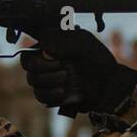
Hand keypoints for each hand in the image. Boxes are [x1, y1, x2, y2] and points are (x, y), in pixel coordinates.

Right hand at [19, 27, 136, 115]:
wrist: (109, 87)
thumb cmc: (99, 62)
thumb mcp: (84, 45)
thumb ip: (63, 41)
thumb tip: (43, 45)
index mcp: (53, 45)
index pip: (31, 46)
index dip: (37, 52)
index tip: (53, 56)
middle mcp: (47, 60)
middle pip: (28, 63)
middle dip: (43, 68)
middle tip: (64, 69)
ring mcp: (48, 78)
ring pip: (32, 80)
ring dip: (49, 81)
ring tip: (67, 80)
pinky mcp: (51, 94)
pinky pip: (39, 95)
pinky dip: (50, 94)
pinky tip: (63, 93)